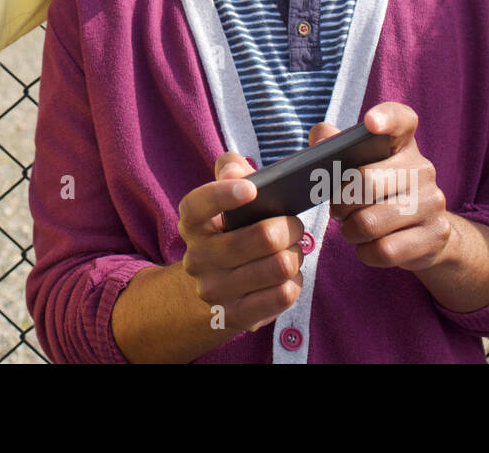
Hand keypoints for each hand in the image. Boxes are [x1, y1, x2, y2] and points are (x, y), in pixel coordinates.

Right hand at [175, 152, 305, 331]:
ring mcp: (215, 290)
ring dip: (295, 255)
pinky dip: (294, 281)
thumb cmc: (227, 233)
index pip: (198, 205)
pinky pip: (283, 294)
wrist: (209, 290)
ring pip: (280, 266)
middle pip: (263, 237)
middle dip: (290, 227)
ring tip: (291, 250)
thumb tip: (236, 172)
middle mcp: (197, 258)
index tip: (252, 189)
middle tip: (293, 224)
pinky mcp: (236, 316)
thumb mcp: (223, 201)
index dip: (224, 195)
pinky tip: (286, 276)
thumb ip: (230, 172)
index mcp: (192, 223)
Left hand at [307, 102, 454, 272]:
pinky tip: (368, 246)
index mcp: (402, 143)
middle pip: (365, 182)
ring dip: (350, 231)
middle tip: (338, 210)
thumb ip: (334, 146)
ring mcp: (433, 202)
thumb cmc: (380, 192)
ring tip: (352, 229)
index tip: (369, 122)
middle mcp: (422, 168)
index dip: (385, 118)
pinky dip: (365, 252)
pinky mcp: (435, 235)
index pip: (401, 119)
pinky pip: (384, 250)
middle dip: (340, 203)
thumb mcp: (359, 166)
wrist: (427, 232)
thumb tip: (321, 137)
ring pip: (369, 222)